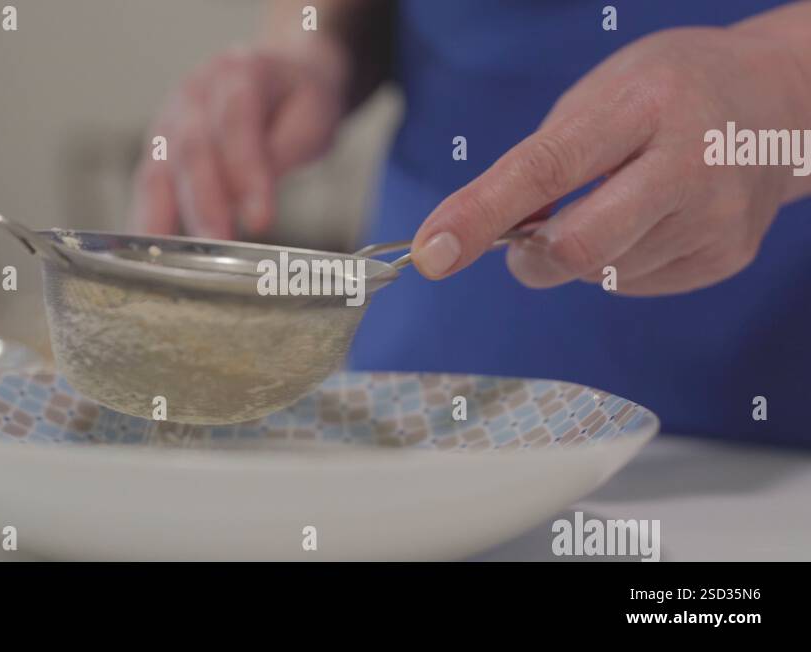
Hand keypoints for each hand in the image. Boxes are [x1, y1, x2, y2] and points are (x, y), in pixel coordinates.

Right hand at [130, 44, 347, 238]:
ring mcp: (170, 118)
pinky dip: (145, 219)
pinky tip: (147, 253)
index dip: (246, 173)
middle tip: (220, 245)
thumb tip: (252, 200)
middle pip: (192, 149)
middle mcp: (195, 92)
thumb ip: (284, 153)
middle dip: (205, 204)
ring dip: (163, 218)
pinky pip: (147, 185)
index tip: (260, 221)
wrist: (278, 72)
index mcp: (240, 73)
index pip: (237, 122)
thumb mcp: (312, 118)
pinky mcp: (159, 146)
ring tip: (171, 262)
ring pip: (159, 169)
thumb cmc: (297, 99)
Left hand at [411, 26, 810, 294]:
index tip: (431, 253)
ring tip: (617, 203)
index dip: (479, 215)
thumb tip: (479, 234)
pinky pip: (633, 286)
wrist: (780, 102)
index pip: (545, 169)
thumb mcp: (598, 98)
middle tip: (527, 242)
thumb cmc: (667, 93)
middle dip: (529, 259)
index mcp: (645, 105)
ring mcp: (716, 218)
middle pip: (577, 249)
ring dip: (578, 256)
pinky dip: (616, 264)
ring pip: (600, 276)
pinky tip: (648, 222)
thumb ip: (538, 162)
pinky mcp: (727, 257)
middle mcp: (690, 164)